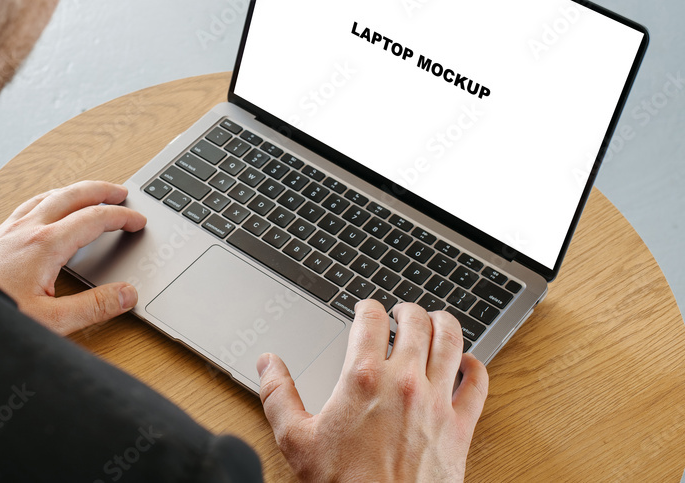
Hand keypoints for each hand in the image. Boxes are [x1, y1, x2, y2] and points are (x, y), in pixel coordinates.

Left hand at [0, 181, 145, 335]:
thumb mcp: (51, 321)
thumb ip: (93, 307)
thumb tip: (126, 295)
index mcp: (46, 245)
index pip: (94, 219)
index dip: (121, 217)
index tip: (137, 221)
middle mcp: (28, 229)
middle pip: (73, 195)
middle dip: (101, 190)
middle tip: (122, 192)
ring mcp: (9, 229)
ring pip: (50, 195)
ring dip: (76, 190)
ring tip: (91, 192)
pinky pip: (29, 204)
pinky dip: (50, 197)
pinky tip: (47, 204)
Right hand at [257, 299, 487, 482]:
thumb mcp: (295, 440)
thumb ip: (278, 395)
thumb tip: (268, 363)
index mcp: (362, 378)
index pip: (371, 319)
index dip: (368, 306)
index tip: (365, 309)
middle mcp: (403, 382)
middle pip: (416, 321)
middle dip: (407, 310)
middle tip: (401, 313)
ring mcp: (436, 402)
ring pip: (452, 341)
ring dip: (443, 323)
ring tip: (435, 322)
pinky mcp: (460, 426)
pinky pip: (478, 383)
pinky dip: (475, 365)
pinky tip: (467, 362)